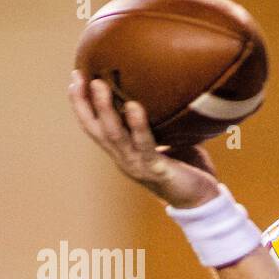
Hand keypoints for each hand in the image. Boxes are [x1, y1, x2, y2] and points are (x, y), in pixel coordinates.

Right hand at [67, 70, 219, 208]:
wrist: (203, 201)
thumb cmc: (187, 167)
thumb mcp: (167, 139)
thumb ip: (159, 118)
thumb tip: (163, 85)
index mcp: (123, 152)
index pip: (94, 126)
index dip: (81, 103)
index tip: (75, 76)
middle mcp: (124, 159)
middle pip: (96, 129)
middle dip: (84, 102)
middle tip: (80, 77)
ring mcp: (138, 166)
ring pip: (114, 136)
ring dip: (105, 109)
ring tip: (99, 85)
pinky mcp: (157, 171)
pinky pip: (145, 146)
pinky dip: (138, 126)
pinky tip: (134, 107)